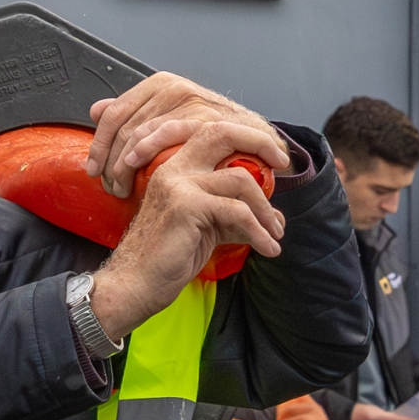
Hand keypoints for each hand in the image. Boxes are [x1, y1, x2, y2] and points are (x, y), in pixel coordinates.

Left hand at [84, 73, 289, 197]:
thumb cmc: (210, 137)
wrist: (258, 143)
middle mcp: (174, 87)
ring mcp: (191, 101)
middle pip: (122, 126)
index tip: (92, 171)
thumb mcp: (168, 118)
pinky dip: (148, 154)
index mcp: (159, 86)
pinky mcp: (206, 118)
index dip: (98, 144)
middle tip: (111, 189)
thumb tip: (95, 109)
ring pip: (138, 133)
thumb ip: (134, 113)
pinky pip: (166, 134)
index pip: (113, 113)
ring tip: (124, 191)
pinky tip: (141, 173)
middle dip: (110, 163)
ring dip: (125, 167)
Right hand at [87, 120, 288, 340]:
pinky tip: (268, 249)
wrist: (135, 286)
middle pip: (222, 133)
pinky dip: (259, 232)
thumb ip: (235, 215)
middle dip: (259, 142)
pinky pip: (237, 212)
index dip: (247, 137)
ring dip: (265, 209)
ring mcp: (178, 185)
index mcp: (175, 169)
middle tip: (283, 165)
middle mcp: (174, 169)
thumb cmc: (167, 260)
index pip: (213, 134)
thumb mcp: (208, 229)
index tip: (274, 158)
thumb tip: (274, 217)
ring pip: (240, 180)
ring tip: (275, 233)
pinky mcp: (186, 207)